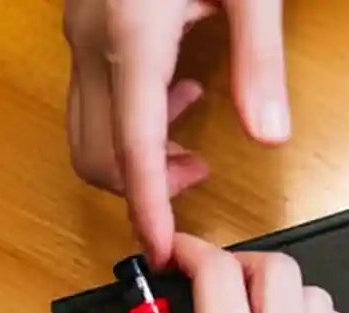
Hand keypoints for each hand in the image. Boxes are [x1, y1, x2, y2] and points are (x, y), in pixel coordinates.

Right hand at [63, 0, 289, 266]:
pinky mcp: (82, 26)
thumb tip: (268, 133)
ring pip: (87, 130)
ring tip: (189, 147)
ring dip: (134, 158)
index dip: (146, 208)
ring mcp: (79, 34)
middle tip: (196, 178)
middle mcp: (93, 40)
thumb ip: (258, 59)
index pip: (133, 147)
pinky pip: (91, 98)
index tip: (160, 251)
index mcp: (132, 34)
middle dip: (142, 188)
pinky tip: (174, 96)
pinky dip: (127, 123)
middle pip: (97, 152)